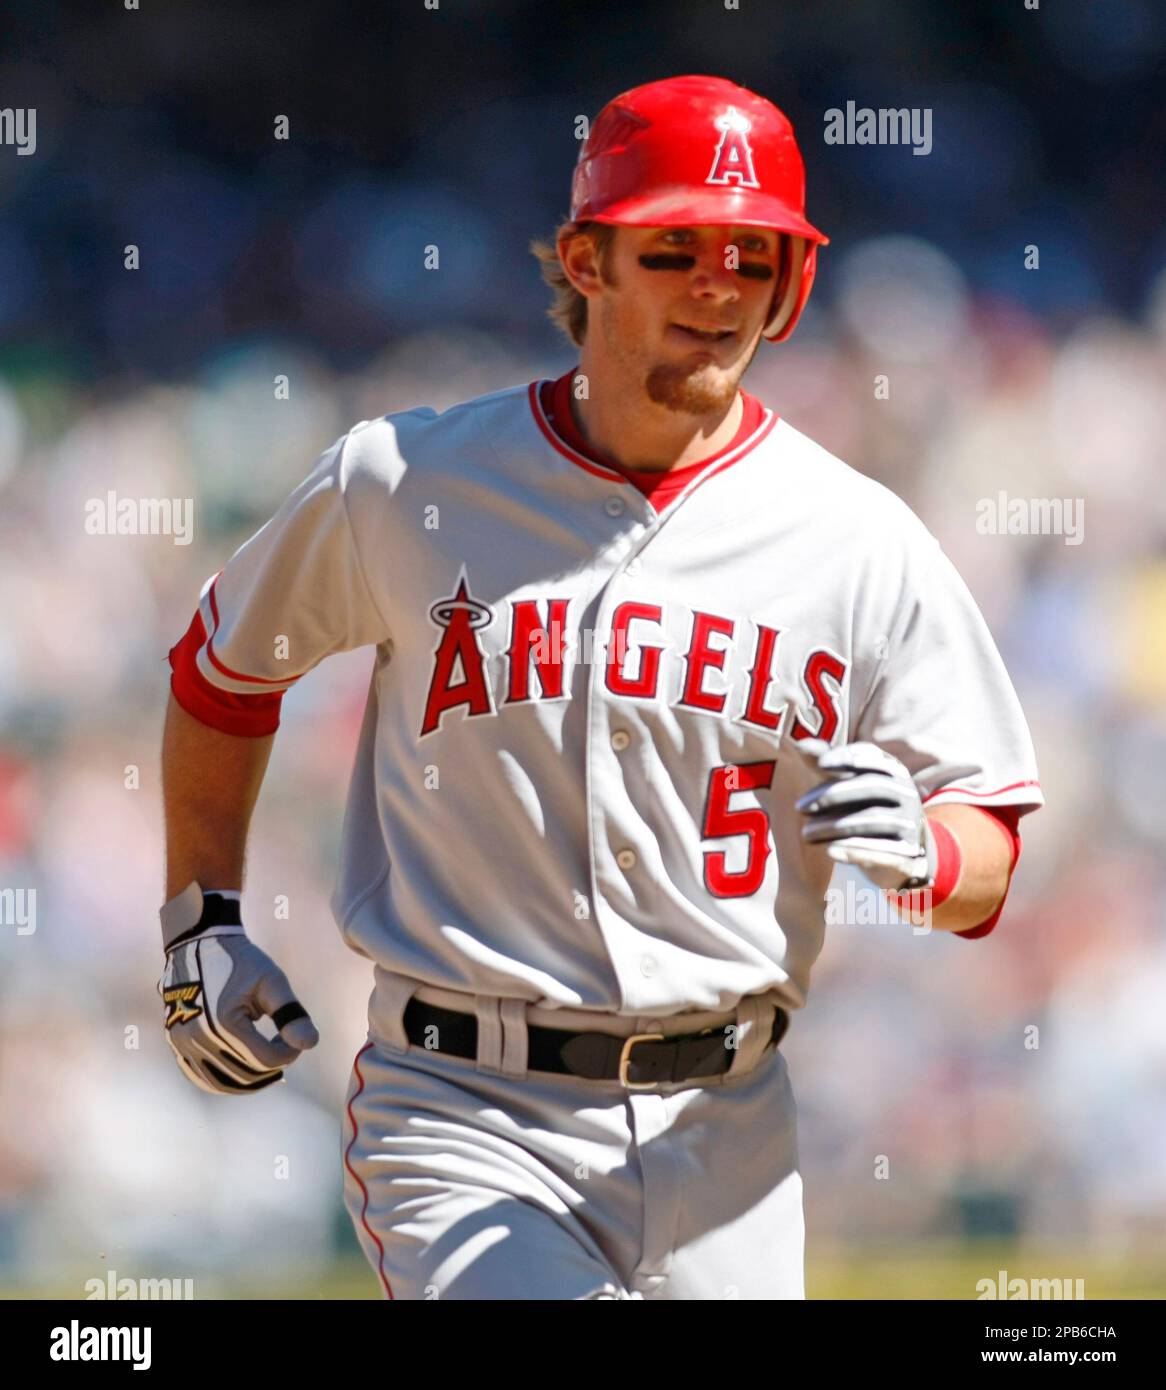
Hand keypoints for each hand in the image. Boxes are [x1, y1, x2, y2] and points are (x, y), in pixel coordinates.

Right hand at [158, 882, 318, 1094]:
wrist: (198, 944)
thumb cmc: (239, 961)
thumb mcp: (271, 981)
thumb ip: (290, 1013)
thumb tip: (311, 1044)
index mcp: (224, 1023)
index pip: (266, 1060)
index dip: (288, 1054)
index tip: (295, 1038)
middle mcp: (200, 1039)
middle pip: (247, 1074)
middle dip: (271, 1065)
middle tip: (283, 1045)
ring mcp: (183, 1044)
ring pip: (223, 1083)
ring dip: (251, 1079)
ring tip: (268, 1061)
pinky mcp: (176, 1044)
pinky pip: (201, 1077)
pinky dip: (224, 1080)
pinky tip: (243, 1069)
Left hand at [793, 739, 935, 890]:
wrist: (900, 852)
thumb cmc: (865, 807)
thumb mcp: (847, 784)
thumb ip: (827, 764)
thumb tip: (799, 744)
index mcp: (894, 771)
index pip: (873, 758)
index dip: (848, 757)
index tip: (821, 763)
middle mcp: (906, 793)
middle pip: (872, 787)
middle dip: (833, 795)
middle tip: (799, 806)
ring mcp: (911, 823)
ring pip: (873, 820)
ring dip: (836, 826)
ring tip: (806, 834)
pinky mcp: (909, 852)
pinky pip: (883, 851)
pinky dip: (856, 851)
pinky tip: (830, 851)